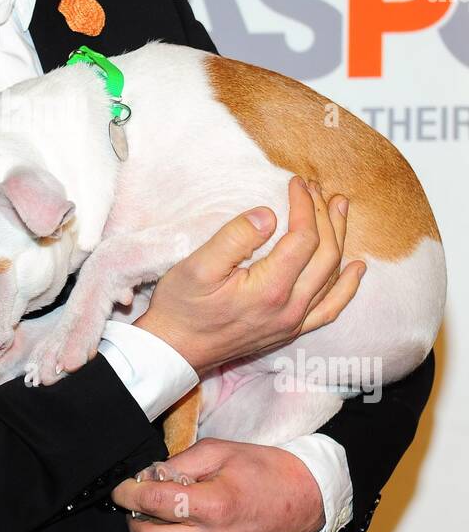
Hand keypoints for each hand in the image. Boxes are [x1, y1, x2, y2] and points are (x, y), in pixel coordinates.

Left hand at [110, 439, 325, 531]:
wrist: (304, 502)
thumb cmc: (263, 472)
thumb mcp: (219, 451)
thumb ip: (177, 462)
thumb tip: (145, 477)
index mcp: (214, 505)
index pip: (152, 503)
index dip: (127, 493)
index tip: (122, 489)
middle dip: (133, 521)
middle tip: (138, 505)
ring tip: (159, 521)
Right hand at [133, 176, 365, 375]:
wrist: (175, 349)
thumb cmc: (182, 307)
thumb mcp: (197, 266)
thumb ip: (235, 238)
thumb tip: (268, 215)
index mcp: (270, 289)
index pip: (304, 238)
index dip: (305, 205)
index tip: (295, 182)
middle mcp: (290, 308)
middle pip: (326, 254)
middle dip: (325, 216)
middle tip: (317, 188)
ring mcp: (293, 322)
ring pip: (332, 276)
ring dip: (339, 239)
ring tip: (339, 208)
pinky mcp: (290, 330)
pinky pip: (330, 308)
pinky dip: (346, 287)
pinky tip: (356, 269)